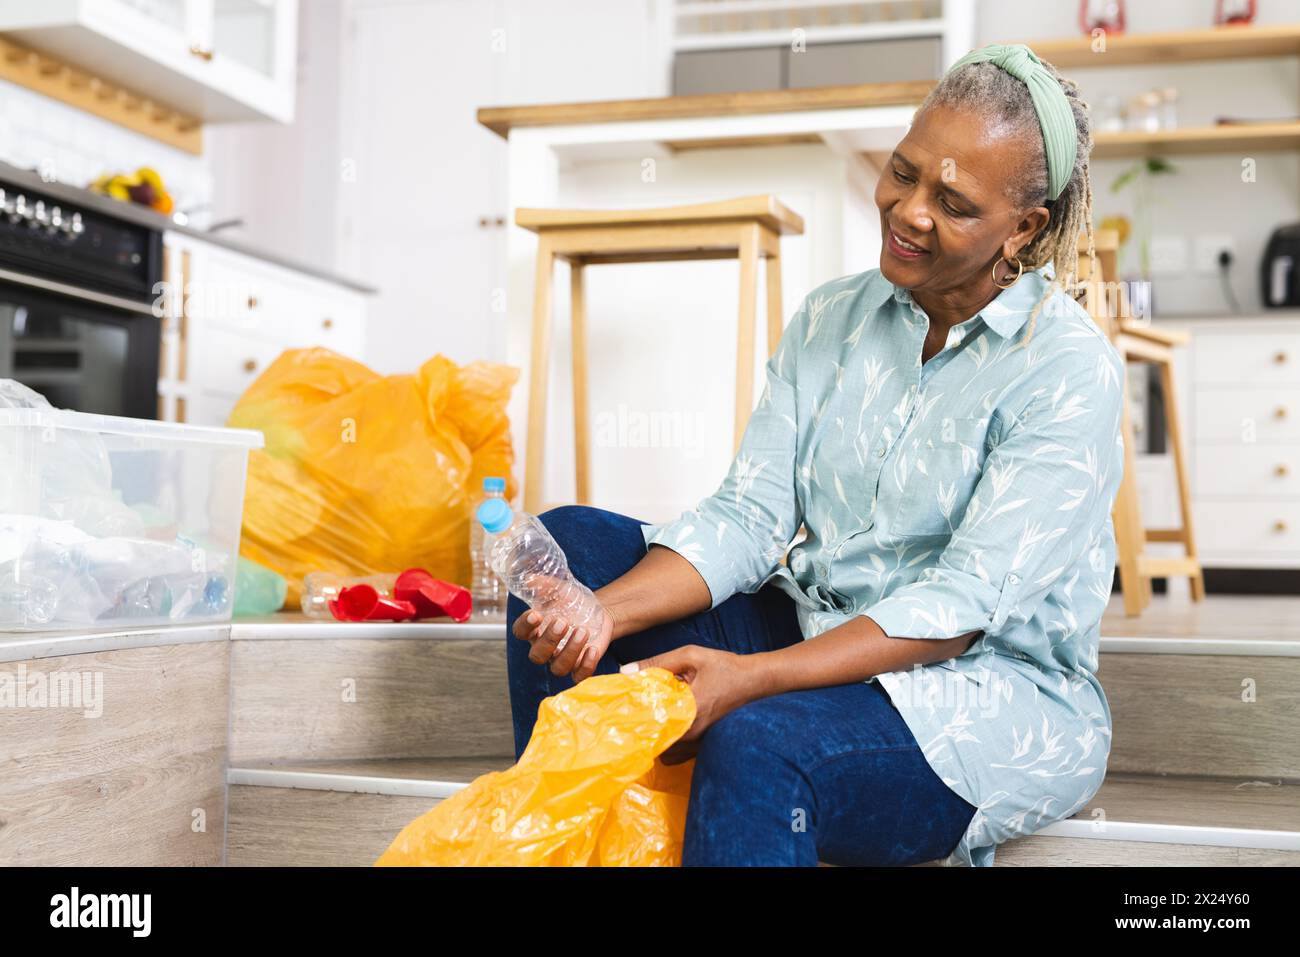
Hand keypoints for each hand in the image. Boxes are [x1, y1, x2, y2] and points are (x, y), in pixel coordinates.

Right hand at [513, 590, 613, 681]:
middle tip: (563, 622)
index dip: (525, 626)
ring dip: (570, 651)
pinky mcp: (581, 666)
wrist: (597, 612)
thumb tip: (529, 579)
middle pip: (537, 656)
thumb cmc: (572, 602)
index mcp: (535, 630)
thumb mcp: (559, 590)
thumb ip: (544, 585)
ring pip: (558, 668)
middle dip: (549, 640)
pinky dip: (586, 666)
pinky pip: (579, 676)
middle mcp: (545, 648)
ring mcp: (563, 659)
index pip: (520, 632)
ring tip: (583, 630)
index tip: (536, 614)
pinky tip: (593, 649)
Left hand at [620, 645, 767, 764]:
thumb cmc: (725, 666)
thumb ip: (658, 662)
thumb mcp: (691, 656)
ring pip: (666, 754)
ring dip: (656, 741)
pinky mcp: (705, 745)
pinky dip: (669, 745)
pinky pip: (678, 755)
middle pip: (655, 743)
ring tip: (651, 722)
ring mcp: (700, 742)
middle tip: (633, 717)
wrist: (757, 680)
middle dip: (643, 732)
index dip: (633, 720)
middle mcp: (694, 732)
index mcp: (689, 710)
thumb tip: (626, 670)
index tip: (621, 713)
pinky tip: (667, 726)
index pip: (651, 724)